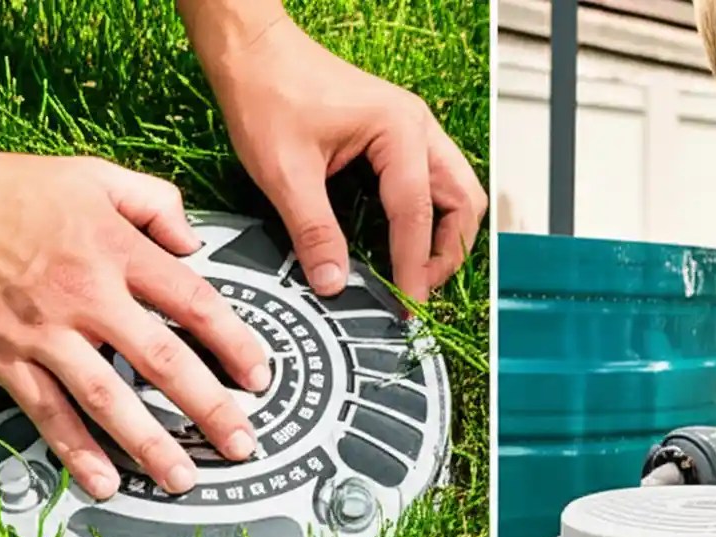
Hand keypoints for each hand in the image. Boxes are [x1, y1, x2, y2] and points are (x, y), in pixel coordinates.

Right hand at [0, 148, 270, 499]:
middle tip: (242, 443)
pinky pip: (48, 413)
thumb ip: (157, 203)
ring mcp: (46, 333)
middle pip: (163, 360)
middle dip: (209, 407)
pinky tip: (104, 481)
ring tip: (183, 477)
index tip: (258, 376)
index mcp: (120, 252)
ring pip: (108, 397)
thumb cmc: (18, 190)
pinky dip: (76, 451)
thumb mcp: (99, 176)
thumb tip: (196, 242)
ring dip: (150, 442)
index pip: (195, 303)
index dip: (235, 343)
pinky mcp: (5, 359)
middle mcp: (89, 297)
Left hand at [194, 10, 487, 303]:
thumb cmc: (267, 92)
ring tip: (416, 271)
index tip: (408, 305)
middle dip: (447, 251)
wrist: (251, 51)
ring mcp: (411, 129)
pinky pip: (431, 182)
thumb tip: (332, 283)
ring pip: (455, 191)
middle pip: (463, 201)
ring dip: (443, 234)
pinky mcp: (396, 136)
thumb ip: (314, 232)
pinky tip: (401, 240)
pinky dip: (427, 216)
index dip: (415, 266)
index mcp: (398, 131)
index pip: (417, 213)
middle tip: (418, 289)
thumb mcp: (285, 173)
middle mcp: (416, 127)